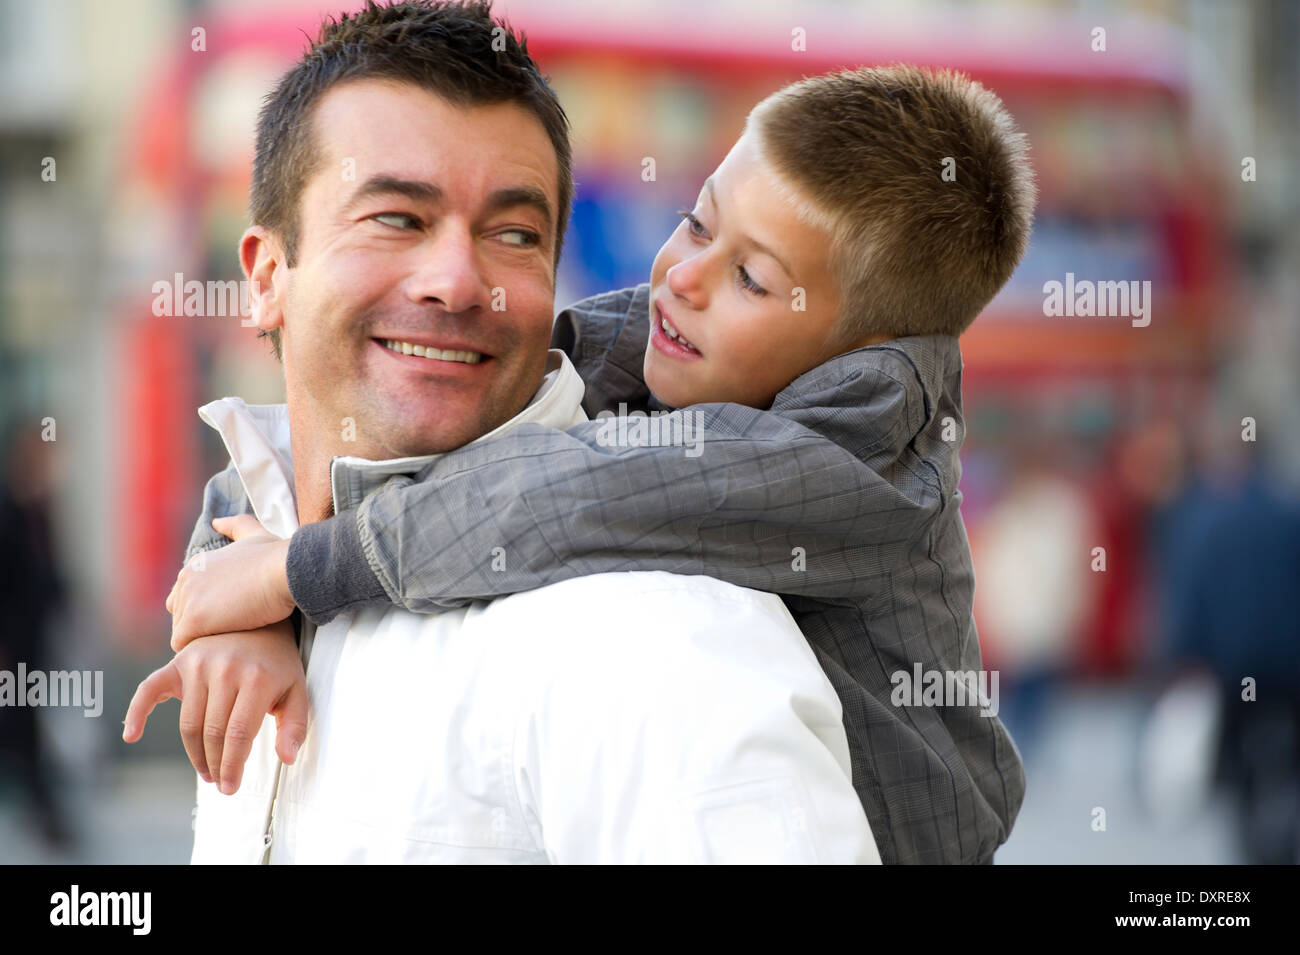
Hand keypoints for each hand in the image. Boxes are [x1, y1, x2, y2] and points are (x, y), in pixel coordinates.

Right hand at [123, 620, 306, 794]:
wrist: (260, 621)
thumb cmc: (277, 662)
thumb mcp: (296, 690)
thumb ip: (294, 726)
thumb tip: (287, 758)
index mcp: (256, 679)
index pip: (238, 735)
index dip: (232, 766)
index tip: (230, 786)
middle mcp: (224, 670)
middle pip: (212, 733)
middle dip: (215, 764)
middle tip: (220, 781)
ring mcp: (198, 663)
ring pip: (189, 723)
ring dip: (195, 754)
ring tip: (206, 769)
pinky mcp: (178, 661)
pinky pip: (149, 689)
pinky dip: (137, 712)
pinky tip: (131, 735)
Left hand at [167, 514, 293, 651]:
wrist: (286, 570)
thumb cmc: (277, 556)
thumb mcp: (255, 535)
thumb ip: (235, 526)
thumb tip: (216, 521)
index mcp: (197, 565)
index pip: (187, 596)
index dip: (210, 609)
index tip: (232, 617)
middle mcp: (186, 579)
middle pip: (181, 615)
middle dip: (201, 626)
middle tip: (230, 632)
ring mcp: (187, 599)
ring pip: (182, 631)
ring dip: (202, 639)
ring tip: (227, 643)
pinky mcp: (194, 620)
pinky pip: (182, 645)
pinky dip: (200, 651)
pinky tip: (221, 649)